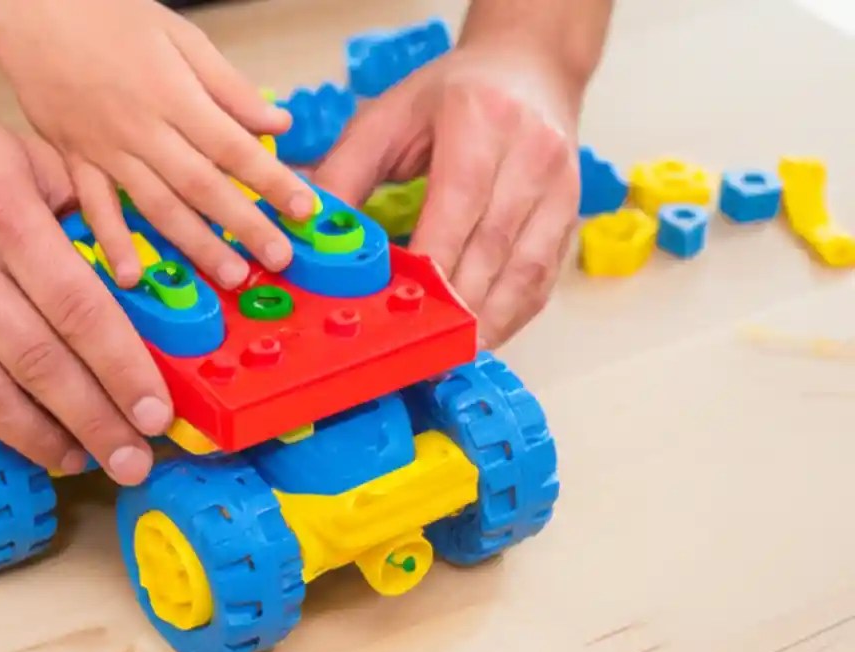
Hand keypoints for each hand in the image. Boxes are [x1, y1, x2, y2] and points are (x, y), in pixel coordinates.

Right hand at [0, 0, 317, 289]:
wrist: (32, 10)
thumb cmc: (106, 12)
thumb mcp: (180, 35)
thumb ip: (229, 87)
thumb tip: (276, 123)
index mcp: (174, 94)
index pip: (234, 147)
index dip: (273, 180)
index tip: (304, 208)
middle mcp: (142, 129)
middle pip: (202, 186)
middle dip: (245, 225)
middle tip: (280, 259)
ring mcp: (106, 150)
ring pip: (157, 206)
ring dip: (195, 245)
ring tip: (229, 276)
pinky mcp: (75, 160)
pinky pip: (96, 208)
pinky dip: (113, 243)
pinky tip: (133, 278)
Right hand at [0, 81, 171, 484]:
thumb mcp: (8, 149)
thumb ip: (67, 201)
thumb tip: (116, 261)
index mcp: (3, 216)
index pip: (82, 310)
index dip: (125, 371)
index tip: (156, 413)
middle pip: (42, 365)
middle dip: (98, 423)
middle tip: (133, 461)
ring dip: (39, 439)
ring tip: (77, 459)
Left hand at [314, 41, 581, 347]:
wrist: (529, 69)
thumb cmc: (451, 96)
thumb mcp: (387, 116)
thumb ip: (344, 172)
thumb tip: (309, 228)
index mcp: (480, 120)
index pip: (460, 200)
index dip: (435, 259)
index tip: (405, 304)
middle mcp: (531, 153)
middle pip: (494, 244)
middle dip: (456, 303)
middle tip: (417, 347)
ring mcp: (559, 187)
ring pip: (525, 269)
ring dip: (487, 320)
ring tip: (447, 354)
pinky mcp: (570, 216)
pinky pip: (542, 279)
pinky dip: (511, 315)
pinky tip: (479, 336)